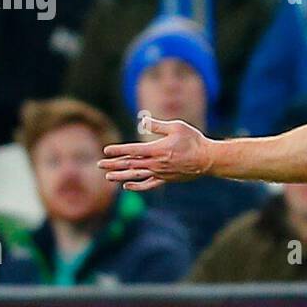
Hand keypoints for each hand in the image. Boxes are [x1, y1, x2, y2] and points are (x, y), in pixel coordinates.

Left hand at [100, 118, 214, 190]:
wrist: (207, 159)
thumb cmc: (193, 140)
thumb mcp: (177, 127)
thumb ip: (158, 125)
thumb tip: (143, 121)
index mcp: (157, 149)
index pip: (132, 150)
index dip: (118, 150)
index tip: (106, 150)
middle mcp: (156, 163)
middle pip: (130, 164)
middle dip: (113, 164)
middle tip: (99, 164)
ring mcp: (160, 173)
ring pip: (136, 175)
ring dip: (121, 176)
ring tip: (108, 177)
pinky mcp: (166, 179)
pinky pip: (148, 184)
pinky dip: (137, 186)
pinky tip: (127, 186)